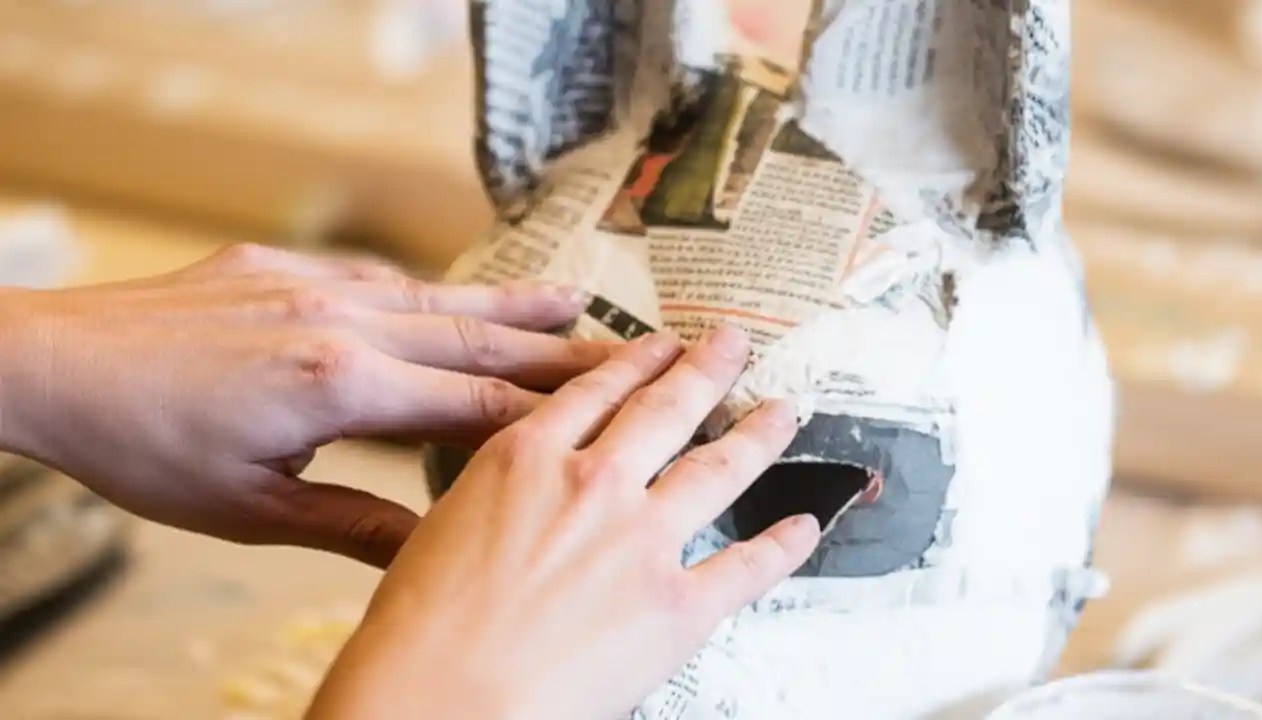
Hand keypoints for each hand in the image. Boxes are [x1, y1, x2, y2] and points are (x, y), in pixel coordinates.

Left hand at [0, 243, 610, 566]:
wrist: (54, 364)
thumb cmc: (142, 445)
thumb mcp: (250, 509)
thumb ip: (353, 525)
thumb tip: (434, 551)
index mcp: (339, 387)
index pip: (475, 400)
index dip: (551, 408)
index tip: (616, 404)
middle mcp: (341, 322)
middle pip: (477, 337)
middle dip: (561, 346)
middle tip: (634, 345)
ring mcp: (314, 285)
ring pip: (439, 297)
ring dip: (512, 303)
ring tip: (577, 301)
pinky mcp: (283, 266)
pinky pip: (382, 278)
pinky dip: (434, 291)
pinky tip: (462, 297)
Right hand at [307, 327, 819, 719]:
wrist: (440, 698)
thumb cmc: (418, 632)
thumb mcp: (439, 528)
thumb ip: (497, 499)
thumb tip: (518, 496)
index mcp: (527, 458)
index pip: (596, 391)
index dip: (637, 360)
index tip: (661, 344)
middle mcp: (594, 484)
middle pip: (667, 409)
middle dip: (708, 369)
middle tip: (734, 345)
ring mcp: (642, 541)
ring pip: (720, 468)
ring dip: (759, 434)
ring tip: (784, 411)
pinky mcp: (678, 606)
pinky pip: (749, 565)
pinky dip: (785, 543)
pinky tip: (804, 524)